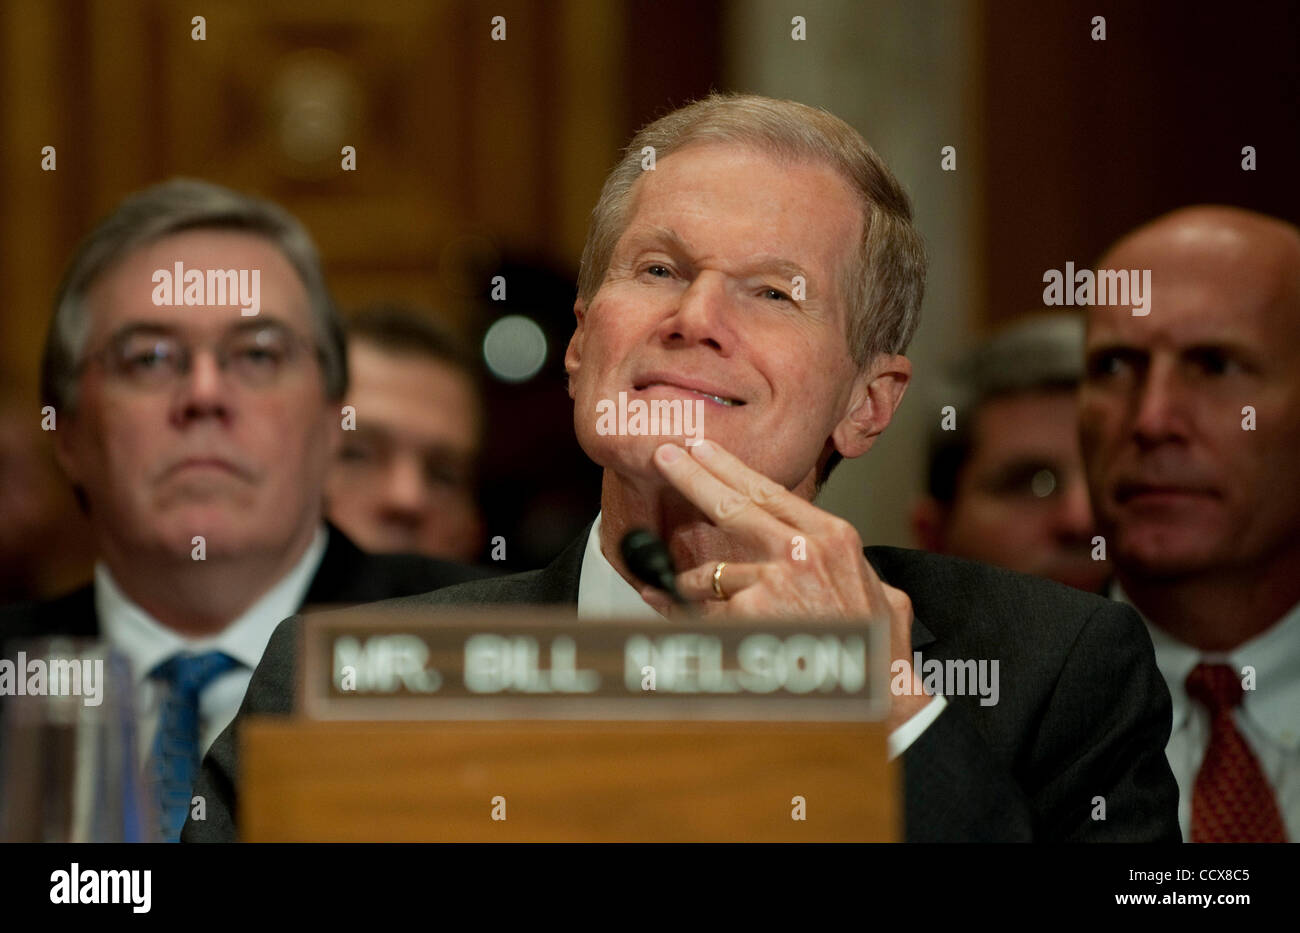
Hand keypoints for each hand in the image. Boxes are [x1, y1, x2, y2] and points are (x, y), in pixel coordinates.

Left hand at [647, 439, 928, 729]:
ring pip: (708, 575)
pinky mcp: (749, 615)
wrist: (878, 698)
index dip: (729, 468)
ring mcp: (773, 582)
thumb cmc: (878, 654)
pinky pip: (701, 614)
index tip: (702, 449)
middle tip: (665, 456)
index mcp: (833, 537)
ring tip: (673, 594)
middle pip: (732, 504)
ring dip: (688, 587)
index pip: (769, 491)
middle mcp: (802, 551)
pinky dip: (681, 618)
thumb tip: (829, 559)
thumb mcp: (882, 595)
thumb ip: (852, 569)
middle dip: (691, 475)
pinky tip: (670, 617)